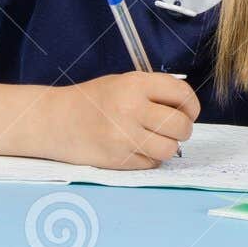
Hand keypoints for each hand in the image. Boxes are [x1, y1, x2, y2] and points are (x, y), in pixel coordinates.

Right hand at [46, 72, 198, 169]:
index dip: (192, 105)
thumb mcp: (124, 82)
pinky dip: (150, 158)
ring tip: (155, 139)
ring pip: (170, 149)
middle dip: (183, 129)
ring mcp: (124, 137)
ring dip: (168, 146)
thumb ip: (155, 91)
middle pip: (181, 126)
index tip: (189, 111)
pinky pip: (152, 163)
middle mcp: (131, 109)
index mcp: (135, 85)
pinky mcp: (117, 160)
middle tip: (173, 128)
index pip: (182, 94)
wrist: (55, 121)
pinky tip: (136, 148)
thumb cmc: (93, 100)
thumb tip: (188, 109)